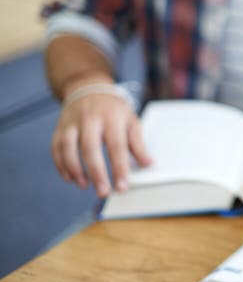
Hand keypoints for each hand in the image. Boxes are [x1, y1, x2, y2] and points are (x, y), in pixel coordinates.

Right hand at [51, 82, 150, 197]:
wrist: (88, 88)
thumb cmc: (113, 110)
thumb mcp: (131, 121)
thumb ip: (138, 143)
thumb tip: (148, 163)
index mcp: (112, 118)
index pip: (117, 146)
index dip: (119, 168)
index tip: (122, 187)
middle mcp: (90, 119)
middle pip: (91, 149)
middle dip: (97, 173)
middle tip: (103, 192)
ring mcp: (72, 123)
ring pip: (68, 149)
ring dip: (76, 171)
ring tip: (85, 186)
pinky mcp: (59, 128)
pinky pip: (56, 149)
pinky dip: (61, 166)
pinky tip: (70, 178)